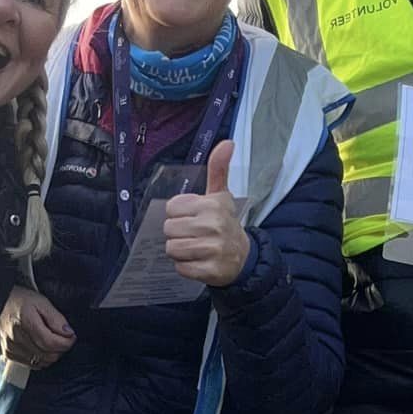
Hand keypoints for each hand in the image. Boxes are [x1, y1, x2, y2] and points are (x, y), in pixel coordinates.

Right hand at [0, 285, 74, 369]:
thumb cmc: (20, 301)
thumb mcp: (41, 302)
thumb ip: (56, 319)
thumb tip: (68, 333)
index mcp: (25, 321)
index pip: (51, 342)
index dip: (66, 343)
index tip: (71, 337)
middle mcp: (16, 337)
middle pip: (48, 355)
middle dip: (60, 348)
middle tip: (62, 338)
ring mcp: (11, 348)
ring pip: (42, 362)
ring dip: (51, 354)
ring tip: (51, 341)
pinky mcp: (9, 354)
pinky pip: (32, 365)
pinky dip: (41, 358)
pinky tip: (41, 347)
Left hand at [162, 141, 249, 288]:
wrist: (243, 257)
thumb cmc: (225, 223)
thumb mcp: (221, 195)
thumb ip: (218, 168)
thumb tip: (227, 143)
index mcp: (212, 205)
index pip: (171, 208)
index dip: (178, 214)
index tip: (193, 217)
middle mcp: (213, 226)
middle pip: (169, 229)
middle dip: (177, 233)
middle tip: (194, 234)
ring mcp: (213, 249)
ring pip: (172, 249)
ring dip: (180, 251)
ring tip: (195, 248)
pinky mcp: (210, 270)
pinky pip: (181, 268)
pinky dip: (186, 267)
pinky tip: (199, 261)